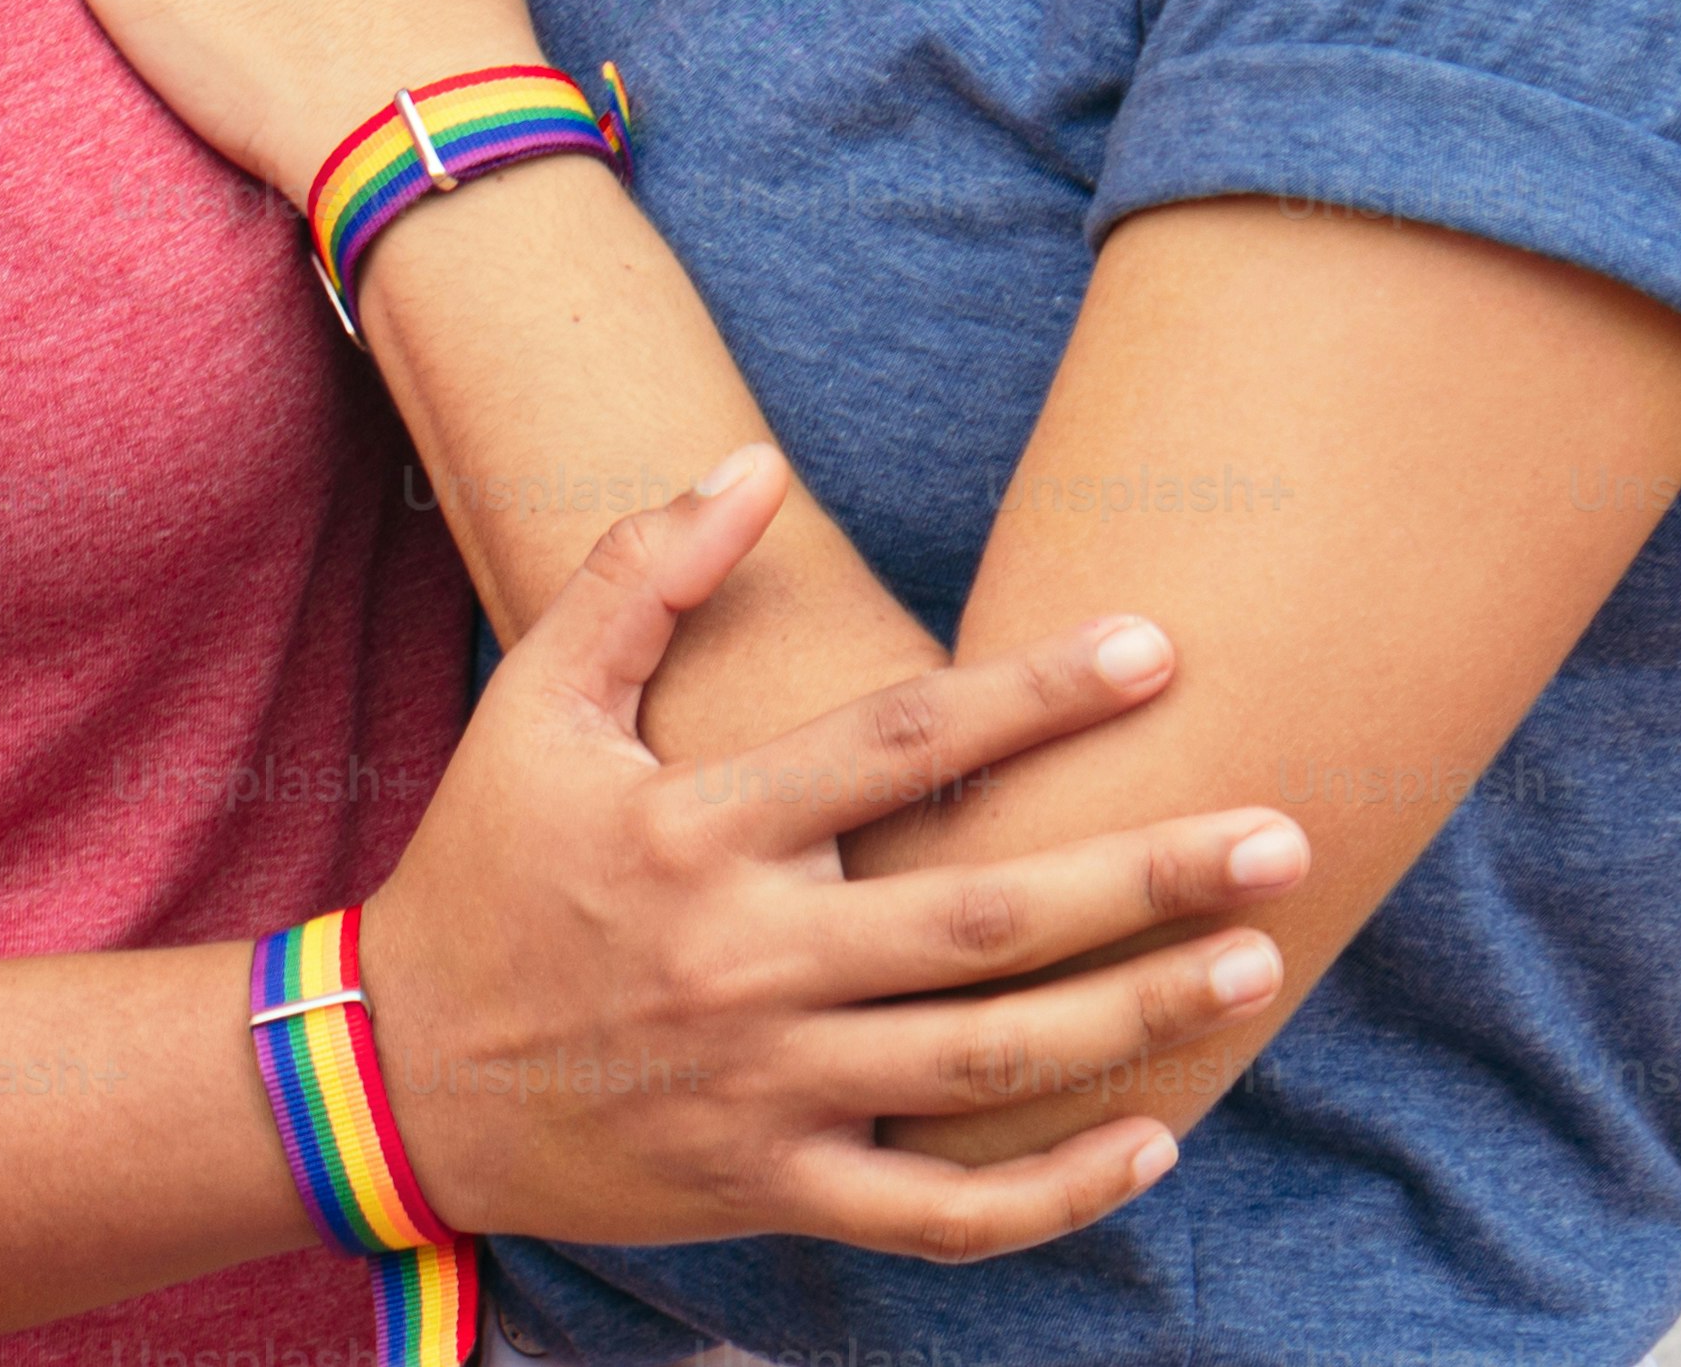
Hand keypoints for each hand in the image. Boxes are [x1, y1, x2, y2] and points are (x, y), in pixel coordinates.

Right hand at [358, 451, 1309, 1253]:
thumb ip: (638, 577)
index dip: (1029, 694)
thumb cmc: (483, 868)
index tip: (1152, 646)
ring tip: (1255, 960)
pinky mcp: (773, 1188)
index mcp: (691, 832)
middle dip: (1138, 874)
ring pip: (983, 1066)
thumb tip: (752, 464)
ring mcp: (764, 1090)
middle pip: (976, 920)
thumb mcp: (534, 704)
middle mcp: (740, 962)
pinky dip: (1053, 1195)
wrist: (399, 1074)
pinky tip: (1156, 1139)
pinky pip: (938, 1216)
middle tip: (1280, 832)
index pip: (891, 748)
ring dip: (1133, 1017)